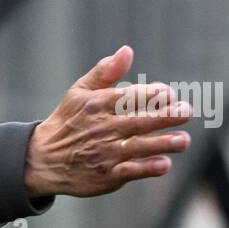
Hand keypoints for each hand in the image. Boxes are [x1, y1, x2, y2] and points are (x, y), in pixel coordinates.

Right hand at [25, 45, 191, 198]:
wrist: (43, 160)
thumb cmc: (68, 121)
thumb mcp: (79, 92)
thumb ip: (105, 72)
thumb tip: (127, 51)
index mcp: (97, 106)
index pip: (128, 97)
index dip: (151, 95)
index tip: (168, 94)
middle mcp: (102, 129)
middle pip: (138, 121)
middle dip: (164, 117)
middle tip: (186, 112)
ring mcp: (104, 154)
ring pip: (138, 147)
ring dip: (162, 144)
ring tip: (183, 141)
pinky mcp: (106, 176)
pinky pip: (130, 172)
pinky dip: (146, 168)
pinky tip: (164, 164)